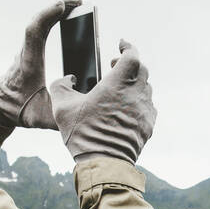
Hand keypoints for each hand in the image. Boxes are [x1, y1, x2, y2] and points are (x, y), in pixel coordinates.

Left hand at [0, 0, 81, 128]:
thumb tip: (83, 104)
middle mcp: (26, 53)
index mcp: (29, 65)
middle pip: (38, 22)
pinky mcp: (29, 51)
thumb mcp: (43, 118)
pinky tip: (64, 15)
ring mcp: (26, 50)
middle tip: (79, 2)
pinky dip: (51, 18)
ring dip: (55, 12)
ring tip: (75, 5)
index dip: (48, 15)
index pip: (34, 33)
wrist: (0, 108)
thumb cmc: (20, 111)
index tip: (63, 5)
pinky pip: (39, 28)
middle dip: (57, 8)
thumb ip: (63, 113)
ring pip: (38, 23)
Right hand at [48, 39, 155, 163]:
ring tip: (119, 88)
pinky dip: (139, 100)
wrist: (104, 164)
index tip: (121, 44)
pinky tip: (127, 106)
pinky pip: (148, 105)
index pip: (132, 55)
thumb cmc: (83, 135)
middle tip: (115, 66)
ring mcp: (145, 110)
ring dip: (135, 82)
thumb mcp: (62, 108)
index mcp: (117, 84)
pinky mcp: (148, 125)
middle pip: (141, 69)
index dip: (127, 46)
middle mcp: (136, 94)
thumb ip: (61, 86)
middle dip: (129, 64)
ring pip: (146, 87)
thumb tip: (67, 79)